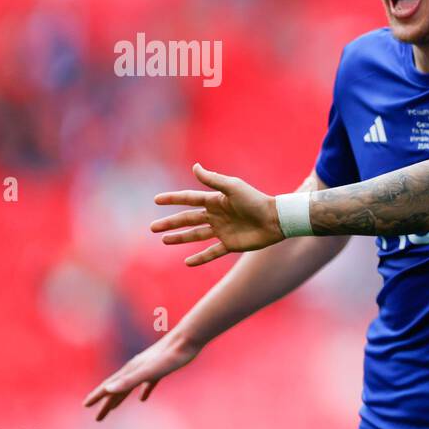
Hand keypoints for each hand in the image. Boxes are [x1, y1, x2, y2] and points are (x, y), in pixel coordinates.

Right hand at [83, 333, 201, 421]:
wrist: (188, 339)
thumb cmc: (171, 356)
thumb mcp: (149, 372)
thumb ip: (129, 380)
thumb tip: (108, 389)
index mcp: (131, 370)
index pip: (109, 386)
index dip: (97, 397)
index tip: (85, 405)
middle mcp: (136, 368)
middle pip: (117, 389)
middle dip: (106, 403)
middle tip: (98, 418)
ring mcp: (148, 368)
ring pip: (130, 386)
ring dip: (120, 397)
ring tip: (113, 407)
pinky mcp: (162, 368)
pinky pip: (147, 383)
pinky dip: (143, 391)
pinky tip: (143, 397)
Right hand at [151, 163, 283, 265]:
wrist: (275, 219)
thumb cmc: (255, 200)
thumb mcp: (232, 187)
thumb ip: (213, 180)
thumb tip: (194, 167)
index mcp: (216, 201)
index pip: (189, 199)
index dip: (173, 199)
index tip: (156, 200)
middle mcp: (217, 215)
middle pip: (188, 219)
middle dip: (171, 223)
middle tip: (153, 228)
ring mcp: (223, 230)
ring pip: (196, 235)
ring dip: (180, 238)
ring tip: (164, 240)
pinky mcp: (231, 244)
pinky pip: (212, 252)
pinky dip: (200, 258)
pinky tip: (187, 261)